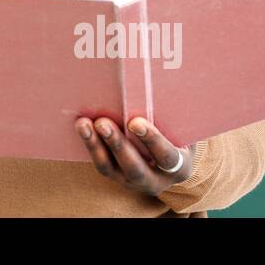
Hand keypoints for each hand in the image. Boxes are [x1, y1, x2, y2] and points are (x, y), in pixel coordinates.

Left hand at [76, 115, 194, 194]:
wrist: (172, 158)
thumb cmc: (178, 134)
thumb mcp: (182, 128)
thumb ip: (172, 115)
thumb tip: (154, 82)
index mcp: (179, 168)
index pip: (166, 157)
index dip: (152, 140)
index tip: (135, 122)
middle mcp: (156, 181)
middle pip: (134, 167)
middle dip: (117, 144)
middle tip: (102, 122)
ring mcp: (132, 182)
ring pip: (110, 169)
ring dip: (95, 145)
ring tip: (83, 124)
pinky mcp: (116, 177)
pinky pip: (100, 164)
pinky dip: (90, 145)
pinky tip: (82, 126)